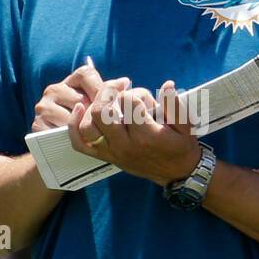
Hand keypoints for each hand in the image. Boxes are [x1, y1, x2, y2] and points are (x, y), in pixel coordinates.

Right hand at [32, 60, 128, 131]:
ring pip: (71, 118)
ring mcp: (43, 107)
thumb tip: (125, 82)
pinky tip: (79, 140)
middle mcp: (53, 90)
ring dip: (83, 128)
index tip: (113, 101)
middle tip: (103, 125)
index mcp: (69, 82)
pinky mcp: (38, 125)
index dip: (102, 88)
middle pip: (80, 99)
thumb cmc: (85, 125)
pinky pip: (60, 132)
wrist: (60, 148)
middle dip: (94, 114)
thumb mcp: (96, 108)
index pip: (86, 74)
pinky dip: (71, 138)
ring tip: (92, 134)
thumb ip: (108, 95)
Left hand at [68, 78, 200, 185]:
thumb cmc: (181, 146)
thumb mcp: (185, 125)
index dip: (135, 92)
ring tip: (108, 99)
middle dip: (109, 92)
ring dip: (93, 106)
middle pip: (101, 111)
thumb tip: (167, 85)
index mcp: (146, 136)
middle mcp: (125, 145)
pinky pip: (80, 144)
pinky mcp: (105, 156)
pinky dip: (74, 126)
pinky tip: (79, 108)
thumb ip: (175, 105)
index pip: (128, 102)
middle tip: (120, 87)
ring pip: (87, 126)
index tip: (145, 98)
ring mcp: (112, 152)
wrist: (176, 173)